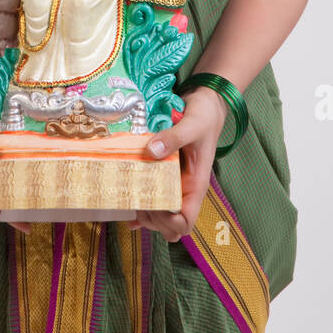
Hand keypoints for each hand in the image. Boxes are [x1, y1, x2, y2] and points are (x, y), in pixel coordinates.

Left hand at [128, 87, 229, 240]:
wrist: (205, 105)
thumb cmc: (204, 117)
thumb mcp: (192, 125)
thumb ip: (174, 137)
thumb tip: (152, 150)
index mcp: (196, 185)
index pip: (186, 221)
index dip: (169, 222)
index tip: (155, 204)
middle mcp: (185, 190)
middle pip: (170, 226)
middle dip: (153, 220)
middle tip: (138, 199)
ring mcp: (174, 186)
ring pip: (160, 218)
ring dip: (144, 215)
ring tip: (131, 198)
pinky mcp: (163, 177)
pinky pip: (152, 202)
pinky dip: (139, 210)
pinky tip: (127, 209)